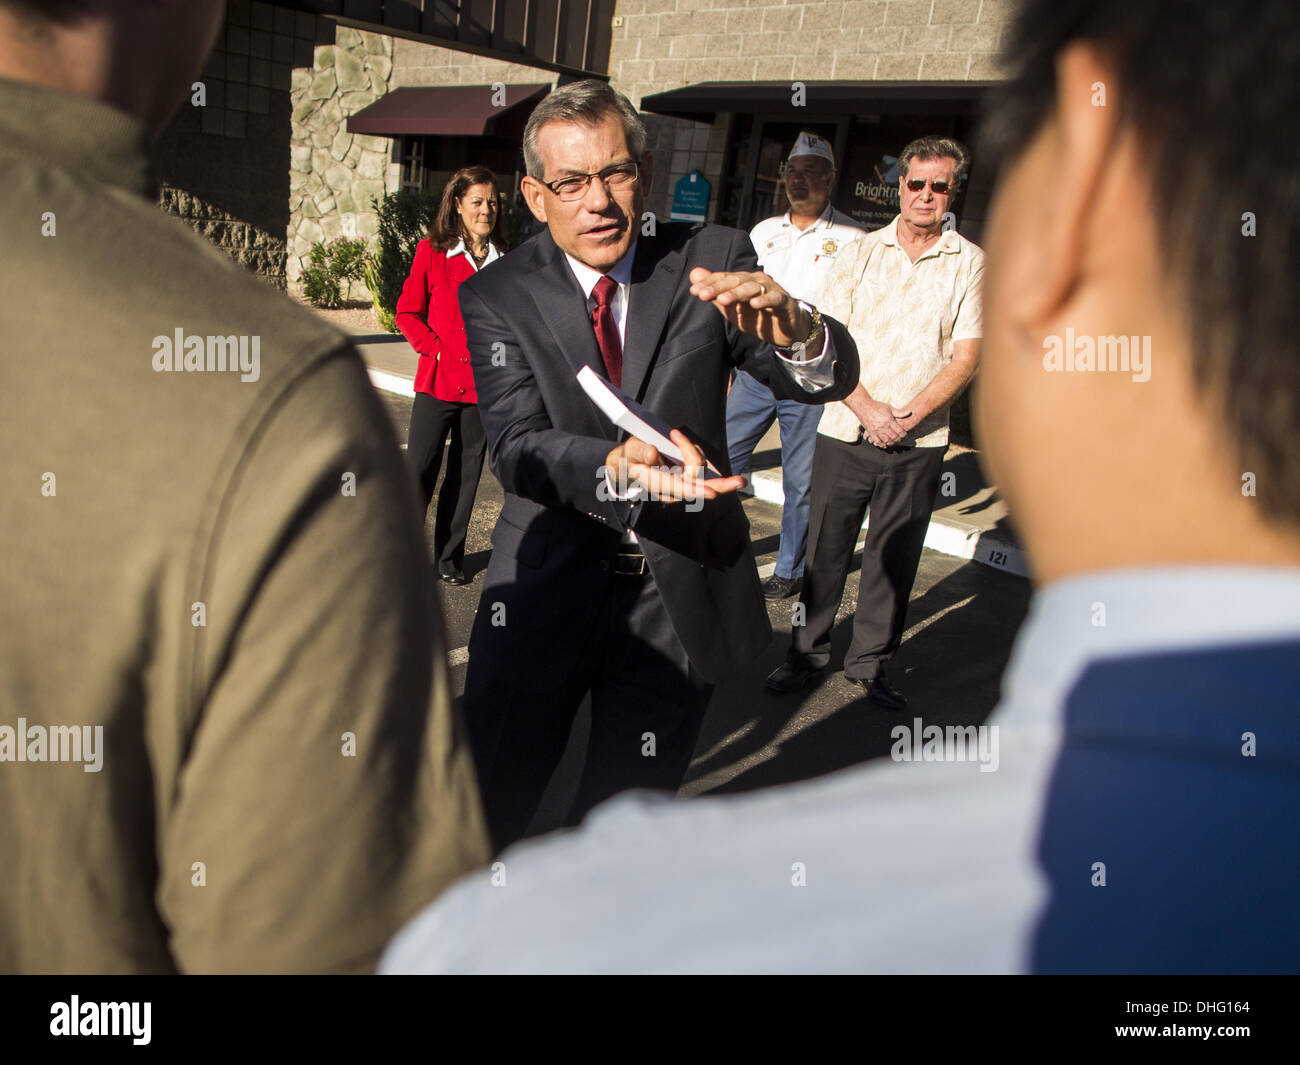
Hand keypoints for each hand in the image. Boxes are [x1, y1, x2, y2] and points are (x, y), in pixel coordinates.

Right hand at [605, 430, 744, 503]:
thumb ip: (639, 452)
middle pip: (700, 487)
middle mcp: (673, 488)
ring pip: (700, 470)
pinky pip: (698, 465)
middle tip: (739, 481)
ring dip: (692, 451)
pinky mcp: (687, 477)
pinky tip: (679, 441)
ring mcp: (682, 483)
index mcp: (658, 484)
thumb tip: (653, 454)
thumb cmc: (629, 460)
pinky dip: (693, 452)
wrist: (628, 467)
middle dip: (720, 485)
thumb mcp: (629, 452)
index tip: (711, 493)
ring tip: (674, 436)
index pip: (680, 489)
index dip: (696, 490)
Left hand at [687, 268, 808, 348]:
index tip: (694, 291)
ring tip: (723, 300)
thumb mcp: (732, 307)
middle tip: (703, 294)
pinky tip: (754, 304)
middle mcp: (756, 281)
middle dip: (718, 287)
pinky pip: (774, 299)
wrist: (786, 329)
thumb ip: (714, 292)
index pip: (724, 278)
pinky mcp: (784, 302)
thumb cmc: (758, 315)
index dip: (709, 283)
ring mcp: (771, 290)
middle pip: (736, 281)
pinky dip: (765, 300)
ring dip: (737, 293)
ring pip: (753, 288)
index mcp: (743, 281)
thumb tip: (693, 274)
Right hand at [857, 400, 911, 447]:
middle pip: (894, 437)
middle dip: (898, 439)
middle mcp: (883, 426)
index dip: (904, 434)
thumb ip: (899, 412)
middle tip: (900, 439)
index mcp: (889, 420)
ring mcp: (877, 430)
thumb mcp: (889, 408)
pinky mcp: (871, 432)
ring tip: (893, 441)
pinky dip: (881, 444)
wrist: (863, 406)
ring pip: (886, 441)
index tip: (904, 434)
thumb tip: (909, 412)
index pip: (900, 431)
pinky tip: (884, 444)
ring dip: (891, 443)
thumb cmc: (877, 406)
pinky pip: (877, 441)